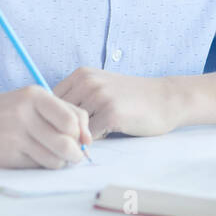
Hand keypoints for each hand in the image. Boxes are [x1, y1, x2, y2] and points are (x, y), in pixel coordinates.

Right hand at [0, 85, 91, 168]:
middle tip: (75, 155)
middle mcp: (25, 114)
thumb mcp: (37, 101)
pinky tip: (37, 157)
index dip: (82, 133)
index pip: (72, 119)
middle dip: (76, 153)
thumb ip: (66, 113)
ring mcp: (14, 135)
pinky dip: (43, 165)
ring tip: (56, 156)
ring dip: (61, 162)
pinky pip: (38, 166)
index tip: (82, 139)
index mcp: (35, 96)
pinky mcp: (8, 155)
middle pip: (66, 143)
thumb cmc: (12, 110)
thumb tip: (87, 140)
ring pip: (54, 159)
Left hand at [54, 68, 182, 138]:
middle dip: (64, 130)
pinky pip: (90, 136)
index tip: (63, 127)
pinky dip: (95, 141)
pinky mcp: (111, 114)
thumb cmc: (132, 97)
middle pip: (58, 116)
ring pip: (73, 127)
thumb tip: (49, 121)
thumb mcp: (102, 86)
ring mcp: (99, 97)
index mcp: (82, 74)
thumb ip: (78, 98)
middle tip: (75, 138)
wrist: (166, 98)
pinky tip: (107, 135)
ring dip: (80, 137)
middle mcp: (88, 83)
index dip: (53, 117)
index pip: (50, 101)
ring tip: (93, 136)